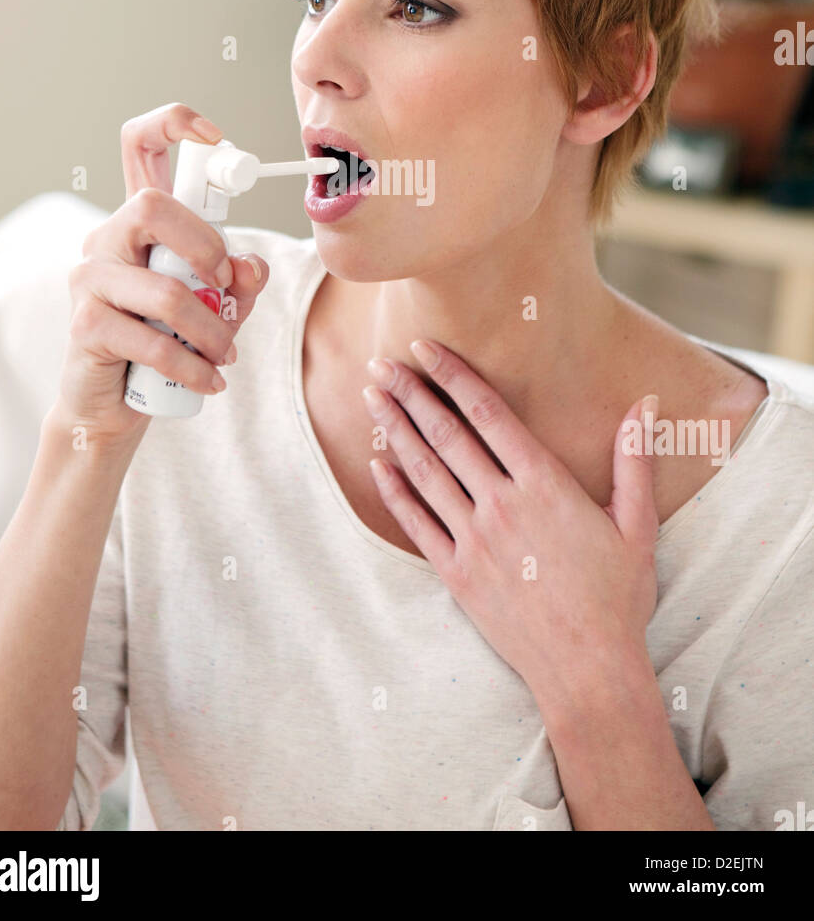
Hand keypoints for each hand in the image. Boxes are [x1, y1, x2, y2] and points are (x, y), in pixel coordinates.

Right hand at [55, 103, 268, 447]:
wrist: (112, 402)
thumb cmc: (163, 342)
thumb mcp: (215, 307)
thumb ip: (236, 281)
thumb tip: (250, 266)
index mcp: (139, 222)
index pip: (140, 145)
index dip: (174, 124)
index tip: (218, 137)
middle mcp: (108, 237)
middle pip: (151, 206)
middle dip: (206, 246)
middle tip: (226, 281)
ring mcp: (89, 278)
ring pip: (165, 291)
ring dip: (211, 329)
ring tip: (225, 354)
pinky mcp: (86, 324)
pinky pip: (153, 341)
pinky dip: (192, 366)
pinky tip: (209, 380)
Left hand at [361, 340, 658, 703]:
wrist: (589, 671)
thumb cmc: (618, 598)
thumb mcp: (637, 525)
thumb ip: (634, 460)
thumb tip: (646, 404)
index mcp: (545, 484)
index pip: (489, 413)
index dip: (453, 376)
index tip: (426, 348)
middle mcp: (503, 504)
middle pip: (447, 434)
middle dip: (412, 393)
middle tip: (382, 363)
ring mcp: (475, 540)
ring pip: (425, 472)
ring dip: (395, 430)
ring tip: (372, 398)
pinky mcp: (457, 574)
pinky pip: (416, 524)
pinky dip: (394, 491)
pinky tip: (377, 465)